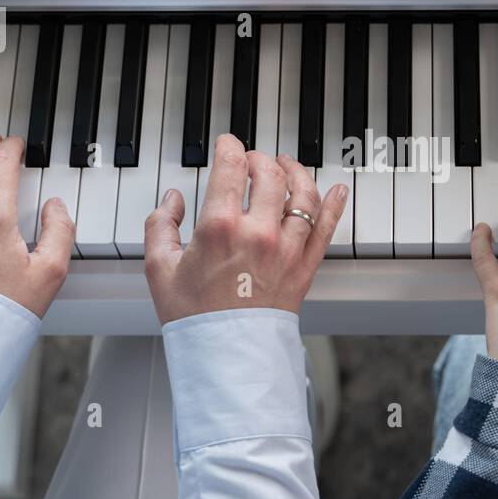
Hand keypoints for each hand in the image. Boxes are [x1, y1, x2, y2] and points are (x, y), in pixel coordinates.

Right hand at [144, 133, 348, 323]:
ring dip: (297, 173)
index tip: (228, 145)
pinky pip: (327, 228)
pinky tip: (338, 191)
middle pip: (270, 175)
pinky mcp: (305, 267)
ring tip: (288, 166)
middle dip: (261, 159)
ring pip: (304, 195)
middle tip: (253, 160)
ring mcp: (286, 249)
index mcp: (220, 227)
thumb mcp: (159, 267)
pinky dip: (335, 205)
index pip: (232, 166)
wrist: (226, 354)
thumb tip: (172, 199)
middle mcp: (259, 232)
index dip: (230, 147)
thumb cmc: (193, 316)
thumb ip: (160, 225)